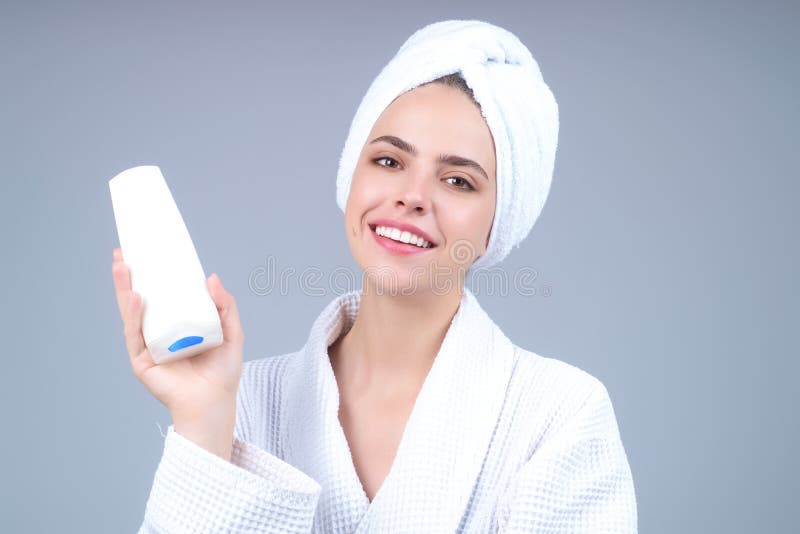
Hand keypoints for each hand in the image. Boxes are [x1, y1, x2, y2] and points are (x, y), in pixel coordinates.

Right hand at [111, 247, 243, 458]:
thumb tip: (211, 277)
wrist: (214, 404)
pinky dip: (133, 315)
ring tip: (123, 266)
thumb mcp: (231, 331)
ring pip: (132, 314)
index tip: (148, 252)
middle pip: (140, 301)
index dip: (155, 276)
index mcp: (179, 325)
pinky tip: (136, 297)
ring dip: (125, 289)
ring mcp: (148, 347)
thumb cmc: (222, 372)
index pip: (163, 296)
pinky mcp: (141, 361)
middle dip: (130, 277)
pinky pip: (135, 334)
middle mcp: (160, 334)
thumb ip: (224, 305)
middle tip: (124, 252)